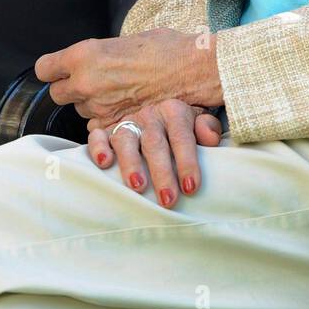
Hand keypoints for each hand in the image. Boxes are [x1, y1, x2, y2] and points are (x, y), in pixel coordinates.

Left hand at [35, 27, 221, 126]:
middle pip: (57, 94)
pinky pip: (98, 127)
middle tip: (91, 83)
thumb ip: (103, 53)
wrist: (193, 70)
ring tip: (115, 95)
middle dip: (70, 90)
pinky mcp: (116, 126)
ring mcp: (100, 108)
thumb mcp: (126, 40)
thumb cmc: (165, 48)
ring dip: (91, 106)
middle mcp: (86, 83)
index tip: (59, 70)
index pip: (44, 69)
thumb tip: (97, 58)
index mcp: (84, 55)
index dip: (52, 70)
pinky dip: (107, 121)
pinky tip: (124, 110)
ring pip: (80, 112)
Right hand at [86, 100, 222, 208]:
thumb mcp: (197, 121)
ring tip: (138, 187)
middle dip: (162, 173)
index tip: (190, 188)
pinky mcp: (105, 130)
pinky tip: (103, 163)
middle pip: (155, 143)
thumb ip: (206, 128)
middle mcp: (150, 116)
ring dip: (131, 164)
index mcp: (174, 112)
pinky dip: (98, 148)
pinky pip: (98, 135)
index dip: (187, 162)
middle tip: (168, 200)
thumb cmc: (179, 126)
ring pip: (126, 140)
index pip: (182, 137)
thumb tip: (210, 138)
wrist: (154, 109)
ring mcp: (127, 122)